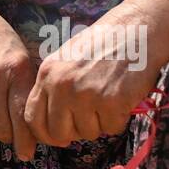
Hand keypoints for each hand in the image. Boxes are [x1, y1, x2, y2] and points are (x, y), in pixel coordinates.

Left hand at [23, 3, 161, 146]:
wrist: (136, 31)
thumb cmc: (103, 45)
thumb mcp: (66, 60)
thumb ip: (54, 88)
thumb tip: (53, 130)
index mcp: (47, 73)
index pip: (32, 118)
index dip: (46, 134)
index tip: (59, 137)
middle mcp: (62, 85)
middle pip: (58, 132)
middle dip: (75, 132)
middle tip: (90, 117)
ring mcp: (85, 94)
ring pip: (87, 133)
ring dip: (100, 123)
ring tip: (108, 98)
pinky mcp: (111, 102)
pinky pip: (110, 129)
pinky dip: (118, 119)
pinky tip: (121, 98)